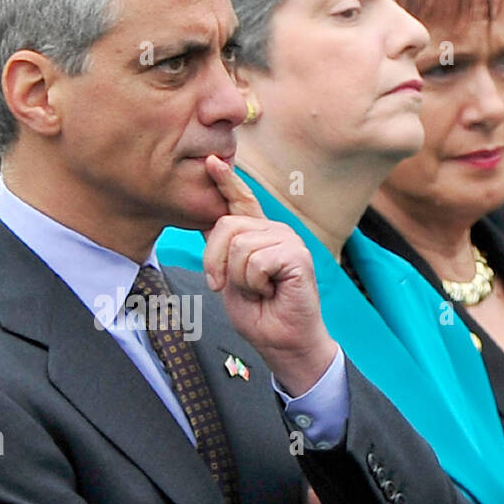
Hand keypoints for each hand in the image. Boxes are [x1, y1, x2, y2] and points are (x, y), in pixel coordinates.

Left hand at [200, 156, 335, 396]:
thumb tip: (206, 222)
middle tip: (232, 287)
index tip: (212, 161)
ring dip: (240, 280)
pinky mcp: (297, 255)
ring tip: (260, 291)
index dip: (226, 181)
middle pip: (225, 226)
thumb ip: (221, 251)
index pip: (240, 201)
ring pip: (239, 247)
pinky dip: (256, 284)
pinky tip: (272, 292)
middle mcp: (274, 231)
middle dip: (216, 262)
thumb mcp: (229, 279)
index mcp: (257, 235)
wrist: (282, 343)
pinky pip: (257, 261)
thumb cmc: (259, 315)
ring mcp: (288, 240)